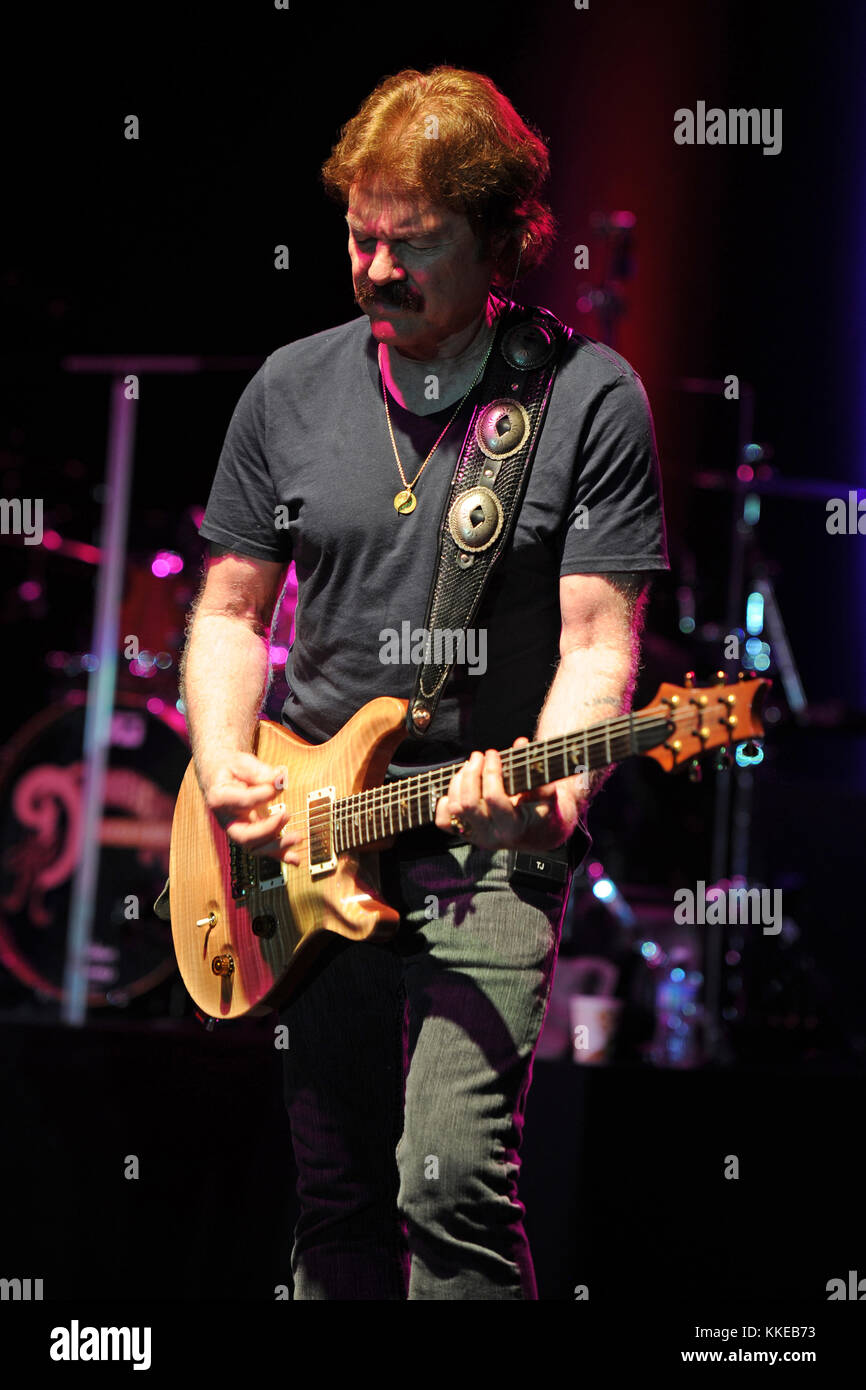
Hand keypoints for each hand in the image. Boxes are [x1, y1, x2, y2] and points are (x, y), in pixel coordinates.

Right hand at [202, 752, 301, 864]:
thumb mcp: (242, 762)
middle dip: (269, 830)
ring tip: (298, 837)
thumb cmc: (231, 769)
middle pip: (245, 836)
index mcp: (220, 798)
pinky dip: (281, 854)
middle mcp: (227, 820)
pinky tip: (295, 858)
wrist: (221, 777)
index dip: (263, 794)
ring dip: (278, 845)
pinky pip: (264, 848)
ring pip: (256, 847)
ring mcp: (239, 830)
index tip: (279, 784)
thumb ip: (259, 771)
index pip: (243, 801)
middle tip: (286, 815)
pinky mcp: (251, 834)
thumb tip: (280, 777)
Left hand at [434, 738, 578, 851]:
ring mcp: (476, 836)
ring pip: (455, 808)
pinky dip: (444, 802)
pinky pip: (443, 821)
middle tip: (478, 756)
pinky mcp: (465, 834)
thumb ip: (535, 769)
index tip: (494, 753)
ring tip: (470, 766)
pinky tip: (457, 786)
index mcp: (514, 826)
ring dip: (458, 782)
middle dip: (471, 774)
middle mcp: (491, 835)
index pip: (494, 798)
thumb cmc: (543, 809)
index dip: (491, 772)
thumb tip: (520, 743)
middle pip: (469, 803)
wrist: (538, 834)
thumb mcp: (547, 792)